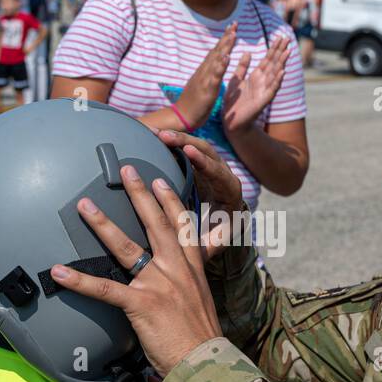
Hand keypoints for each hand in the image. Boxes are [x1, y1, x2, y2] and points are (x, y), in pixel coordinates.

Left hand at [49, 164, 220, 376]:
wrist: (206, 363)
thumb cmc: (201, 339)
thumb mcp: (202, 302)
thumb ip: (189, 286)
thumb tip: (179, 285)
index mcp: (192, 268)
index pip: (181, 226)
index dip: (170, 200)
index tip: (159, 181)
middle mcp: (176, 270)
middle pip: (155, 223)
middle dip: (139, 194)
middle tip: (126, 169)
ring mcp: (158, 285)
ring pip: (126, 247)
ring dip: (103, 224)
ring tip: (85, 205)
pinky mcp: (141, 305)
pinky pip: (105, 289)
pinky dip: (80, 280)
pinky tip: (59, 272)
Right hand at [155, 128, 243, 259]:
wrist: (220, 223)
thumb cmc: (215, 234)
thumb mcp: (213, 243)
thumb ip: (208, 245)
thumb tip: (197, 248)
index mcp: (230, 193)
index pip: (220, 174)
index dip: (205, 163)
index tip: (189, 153)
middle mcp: (223, 175)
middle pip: (209, 153)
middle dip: (186, 143)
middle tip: (165, 137)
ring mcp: (211, 166)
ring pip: (196, 146)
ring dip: (176, 139)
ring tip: (154, 134)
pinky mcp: (198, 163)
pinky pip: (185, 148)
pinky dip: (170, 142)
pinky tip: (151, 135)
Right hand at [176, 23, 236, 127]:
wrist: (182, 116)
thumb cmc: (193, 101)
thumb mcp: (202, 83)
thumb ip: (208, 72)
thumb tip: (213, 63)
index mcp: (205, 71)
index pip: (216, 51)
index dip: (224, 39)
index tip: (233, 27)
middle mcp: (204, 71)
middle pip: (217, 51)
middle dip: (226, 37)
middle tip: (235, 24)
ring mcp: (205, 79)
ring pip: (216, 60)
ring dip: (224, 47)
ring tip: (233, 35)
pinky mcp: (207, 90)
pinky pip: (215, 76)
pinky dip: (221, 66)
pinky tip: (227, 57)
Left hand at [223, 35, 288, 136]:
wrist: (231, 121)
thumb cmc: (233, 102)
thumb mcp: (236, 80)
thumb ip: (242, 67)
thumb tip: (248, 52)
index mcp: (256, 77)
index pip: (268, 59)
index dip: (274, 48)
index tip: (281, 36)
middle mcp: (262, 82)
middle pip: (274, 64)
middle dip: (281, 51)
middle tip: (288, 38)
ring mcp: (264, 91)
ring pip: (275, 75)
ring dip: (282, 63)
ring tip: (288, 52)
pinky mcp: (262, 101)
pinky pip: (271, 90)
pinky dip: (277, 81)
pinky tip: (282, 73)